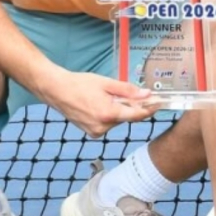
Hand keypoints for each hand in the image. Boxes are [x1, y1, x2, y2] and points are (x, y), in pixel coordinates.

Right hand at [39, 69, 157, 137]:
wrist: (56, 90)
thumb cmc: (79, 84)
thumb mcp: (106, 83)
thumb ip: (128, 90)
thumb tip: (146, 94)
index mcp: (108, 114)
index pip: (136, 115)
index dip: (149, 109)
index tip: (159, 103)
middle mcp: (103, 127)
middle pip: (127, 117)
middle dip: (131, 106)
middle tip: (131, 94)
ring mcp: (96, 132)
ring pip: (117, 121)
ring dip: (118, 110)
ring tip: (105, 96)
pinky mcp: (91, 132)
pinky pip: (107, 124)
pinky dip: (108, 115)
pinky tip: (99, 104)